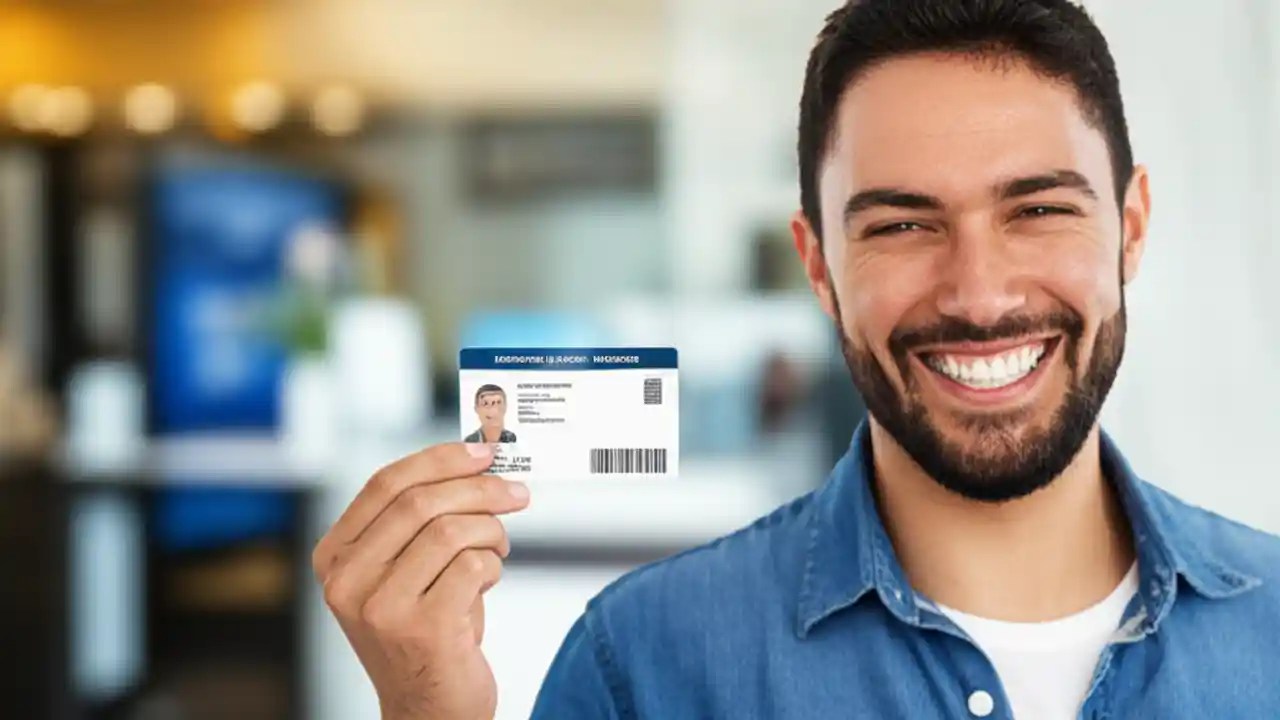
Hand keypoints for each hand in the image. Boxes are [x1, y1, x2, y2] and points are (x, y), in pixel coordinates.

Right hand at [312, 442, 529, 719]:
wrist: (428, 708)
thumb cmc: (424, 630)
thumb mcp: (403, 571)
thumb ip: (419, 521)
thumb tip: (475, 461)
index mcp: (334, 556)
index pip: (385, 483)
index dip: (440, 458)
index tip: (482, 451)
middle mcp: (347, 581)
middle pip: (421, 502)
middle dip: (480, 489)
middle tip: (515, 493)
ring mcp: (381, 607)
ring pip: (451, 530)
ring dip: (490, 532)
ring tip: (498, 547)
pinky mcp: (422, 629)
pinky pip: (473, 566)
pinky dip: (493, 566)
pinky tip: (487, 583)